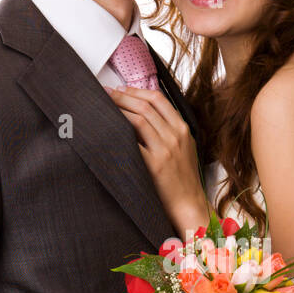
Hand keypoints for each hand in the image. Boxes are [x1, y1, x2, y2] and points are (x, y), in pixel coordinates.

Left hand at [107, 85, 209, 236]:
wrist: (188, 204)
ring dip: (119, 109)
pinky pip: (133, 141)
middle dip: (122, 96)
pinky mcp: (154, 165)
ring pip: (139, 118)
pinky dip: (118, 131)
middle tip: (107, 93)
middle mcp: (175, 136)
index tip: (122, 89)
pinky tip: (108, 129)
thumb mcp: (184, 148)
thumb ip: (169, 129)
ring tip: (105, 106)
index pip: (158, 99)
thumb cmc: (183, 178)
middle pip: (145, 105)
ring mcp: (165, 150)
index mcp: (182, 129)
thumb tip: (144, 113)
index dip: (136, 91)